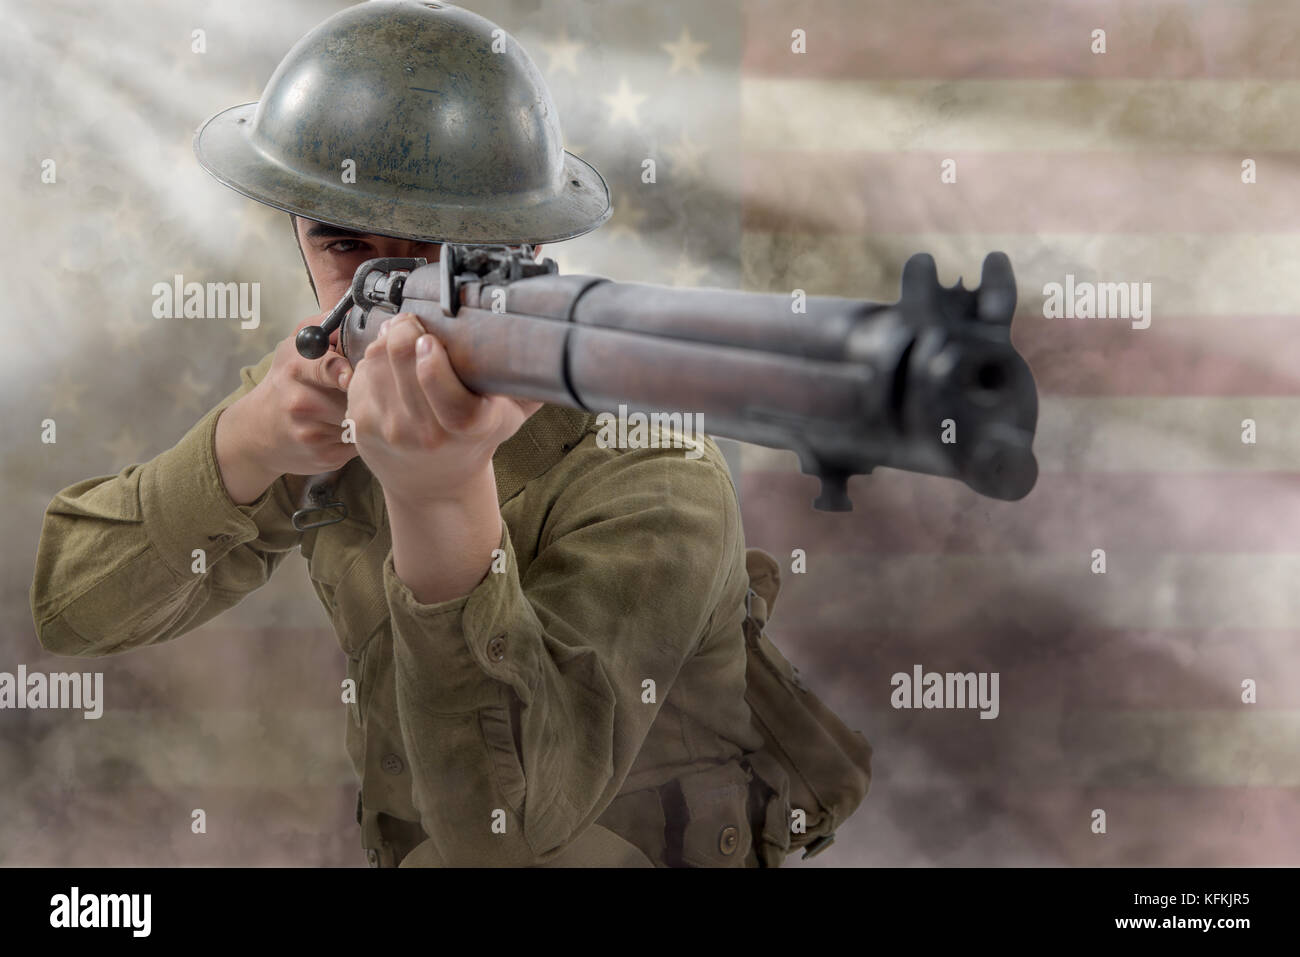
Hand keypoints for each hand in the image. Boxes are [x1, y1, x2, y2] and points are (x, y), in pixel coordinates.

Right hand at [215, 314, 357, 503]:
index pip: (326, 367)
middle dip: (363, 390)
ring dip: (364, 412)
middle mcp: (300, 402)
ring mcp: (311, 433)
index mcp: (295, 369)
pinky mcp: (324, 457)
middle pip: (353, 395)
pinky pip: (359, 441)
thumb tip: (356, 312)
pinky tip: (345, 428)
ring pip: (360, 418)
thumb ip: (322, 328)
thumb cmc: (286, 383)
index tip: (351, 373)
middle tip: (363, 387)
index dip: (344, 369)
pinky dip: (359, 434)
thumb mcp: (294, 348)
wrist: (257, 431)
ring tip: (351, 406)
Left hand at [341, 312, 541, 508]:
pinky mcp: (361, 425)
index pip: (446, 398)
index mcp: (468, 428)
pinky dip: (373, 359)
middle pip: (399, 359)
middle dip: (405, 329)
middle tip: (415, 323)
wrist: (433, 485)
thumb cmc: (473, 441)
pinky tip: (388, 364)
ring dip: (387, 340)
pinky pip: (361, 373)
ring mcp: (390, 430)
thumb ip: (530, 384)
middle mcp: (426, 434)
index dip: (432, 363)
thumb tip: (557, 341)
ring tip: (403, 339)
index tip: (432, 340)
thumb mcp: (509, 416)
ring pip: (376, 360)